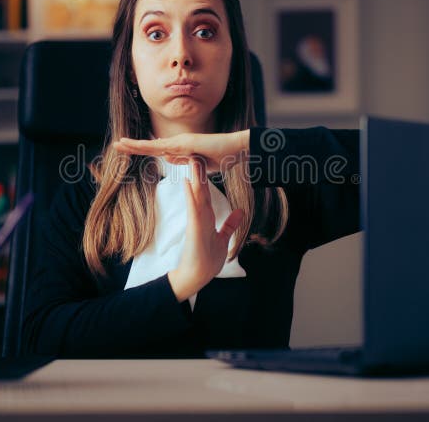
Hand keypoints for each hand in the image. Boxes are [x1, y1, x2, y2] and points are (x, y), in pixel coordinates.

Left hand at [113, 130, 249, 173]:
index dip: (142, 149)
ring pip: (153, 145)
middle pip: (151, 145)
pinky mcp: (186, 143)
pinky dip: (148, 146)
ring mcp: (181, 142)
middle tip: (116, 144)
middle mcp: (178, 143)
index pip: (157, 150)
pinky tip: (136, 146)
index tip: (129, 149)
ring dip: (135, 145)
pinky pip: (163, 147)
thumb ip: (184, 161)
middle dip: (133, 146)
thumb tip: (169, 158)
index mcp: (180, 149)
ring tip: (119, 143)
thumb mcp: (199, 164)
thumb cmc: (221, 157)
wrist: (236, 149)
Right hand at [167, 156, 244, 302]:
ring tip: (192, 159)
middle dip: (199, 171)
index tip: (206, 161)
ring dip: (194, 177)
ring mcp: (195, 221)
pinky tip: (188, 183)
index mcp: (206, 217)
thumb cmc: (207, 260)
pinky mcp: (194, 228)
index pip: (206, 193)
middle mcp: (199, 216)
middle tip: (196, 151)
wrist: (195, 277)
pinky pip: (193, 209)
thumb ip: (230, 224)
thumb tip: (240, 211)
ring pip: (195, 195)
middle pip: (200, 189)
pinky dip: (191, 196)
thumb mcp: (223, 239)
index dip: (207, 177)